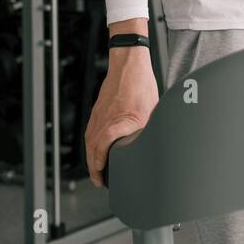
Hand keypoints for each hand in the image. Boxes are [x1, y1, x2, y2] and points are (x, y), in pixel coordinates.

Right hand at [85, 48, 159, 186]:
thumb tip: (153, 145)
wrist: (129, 63)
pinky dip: (92, 143)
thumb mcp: (151, 112)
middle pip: (92, 148)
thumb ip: (147, 130)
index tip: (102, 177)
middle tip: (98, 180)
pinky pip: (91, 130)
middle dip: (94, 167)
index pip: (102, 149)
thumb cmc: (141, 83)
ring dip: (91, 157)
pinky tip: (96, 147)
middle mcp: (105, 120)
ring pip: (90, 140)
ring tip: (95, 169)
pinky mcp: (98, 110)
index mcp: (118, 122)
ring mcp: (99, 114)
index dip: (100, 165)